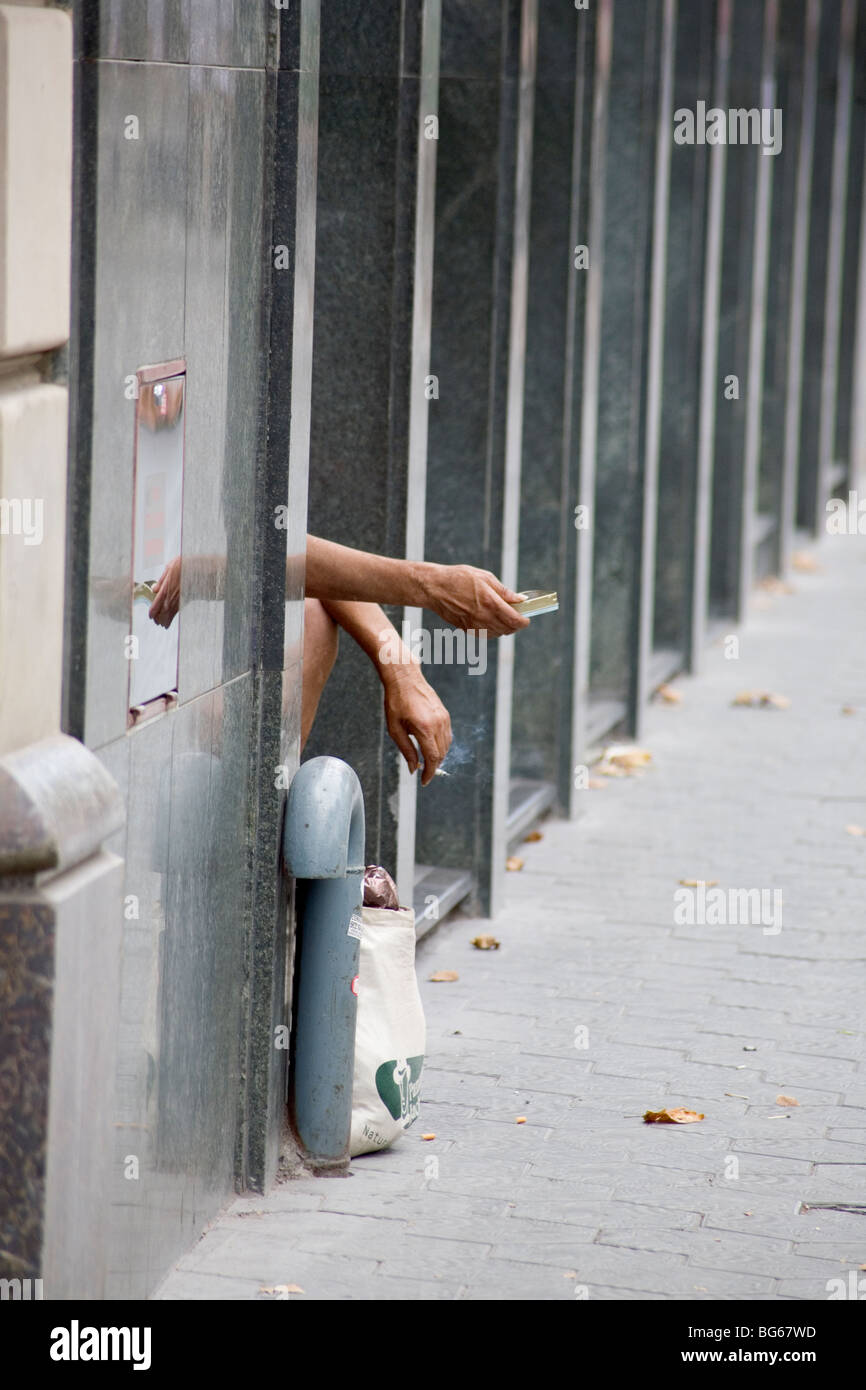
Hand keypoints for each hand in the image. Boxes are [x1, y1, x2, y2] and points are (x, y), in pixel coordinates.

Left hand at [149, 555, 181, 627]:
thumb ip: (161, 581)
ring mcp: (179, 600)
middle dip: (159, 619)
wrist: (199, 568)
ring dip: (166, 620)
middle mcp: (171, 597)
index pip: (156, 605)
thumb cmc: (183, 565)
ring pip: (170, 614)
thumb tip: (154, 589)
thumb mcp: (169, 568)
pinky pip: (177, 611)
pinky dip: (173, 617)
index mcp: (165, 590)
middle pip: (162, 613)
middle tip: (156, 622)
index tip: (151, 616)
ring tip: (163, 624)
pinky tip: (171, 619)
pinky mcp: (186, 600)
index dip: (152, 612)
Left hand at [383, 666, 451, 784]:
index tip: (424, 781)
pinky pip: (447, 736)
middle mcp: (438, 724)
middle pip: (441, 754)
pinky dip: (441, 745)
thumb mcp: (395, 729)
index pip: (432, 758)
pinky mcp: (445, 714)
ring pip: (446, 746)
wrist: (404, 678)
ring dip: (438, 756)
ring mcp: (444, 718)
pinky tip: (431, 747)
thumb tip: (413, 768)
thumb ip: (406, 750)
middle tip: (423, 773)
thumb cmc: (396, 702)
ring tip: (426, 761)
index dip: (429, 772)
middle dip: (433, 766)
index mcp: (424, 728)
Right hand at [421, 563, 529, 636]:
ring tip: (504, 617)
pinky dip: (493, 630)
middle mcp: (484, 617)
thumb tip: (520, 599)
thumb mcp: (485, 577)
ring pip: (498, 634)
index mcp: (490, 603)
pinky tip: (491, 621)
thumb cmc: (458, 578)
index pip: (515, 620)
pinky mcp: (467, 630)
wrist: (435, 588)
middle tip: (517, 616)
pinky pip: (486, 635)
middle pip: (508, 629)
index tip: (527, 618)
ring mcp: (474, 626)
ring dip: (504, 628)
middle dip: (516, 625)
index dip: (524, 622)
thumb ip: (504, 591)